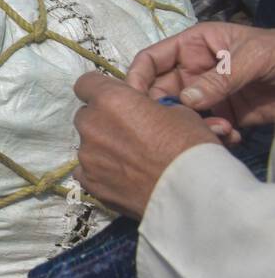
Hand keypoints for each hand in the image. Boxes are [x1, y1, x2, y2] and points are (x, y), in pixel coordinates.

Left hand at [73, 72, 221, 218]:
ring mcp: (87, 156)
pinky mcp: (89, 182)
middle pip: (86, 115)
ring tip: (130, 159)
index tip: (114, 99)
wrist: (190, 194)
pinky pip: (86, 170)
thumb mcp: (180, 112)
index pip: (86, 83)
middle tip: (129, 132)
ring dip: (103, 146)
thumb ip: (149, 106)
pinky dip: (100, 171)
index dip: (100, 89)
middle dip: (103, 120)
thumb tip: (145, 111)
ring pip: (87, 144)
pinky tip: (122, 176)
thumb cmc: (189, 147)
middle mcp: (91, 125)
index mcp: (110, 100)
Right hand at [125, 23, 274, 139]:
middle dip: (166, 109)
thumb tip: (185, 101)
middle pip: (160, 91)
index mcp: (195, 45)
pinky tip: (231, 135)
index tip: (132, 100)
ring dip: (192, 125)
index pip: (152, 59)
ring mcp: (209, 94)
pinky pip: (204, 128)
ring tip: (219, 130)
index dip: (136, 77)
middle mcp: (195, 70)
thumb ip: (220, 77)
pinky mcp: (225, 115)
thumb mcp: (254, 57)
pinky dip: (213, 135)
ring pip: (181, 114)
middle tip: (178, 124)